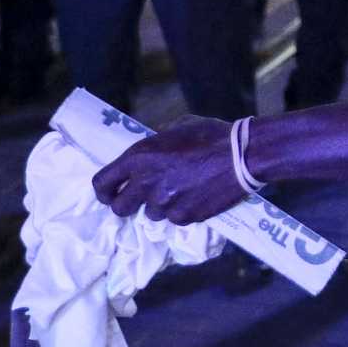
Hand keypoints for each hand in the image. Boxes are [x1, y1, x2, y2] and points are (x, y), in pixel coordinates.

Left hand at [93, 117, 244, 224]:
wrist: (245, 155)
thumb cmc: (213, 135)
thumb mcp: (178, 128)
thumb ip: (157, 142)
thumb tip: (151, 152)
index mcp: (139, 157)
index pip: (102, 183)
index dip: (104, 192)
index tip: (111, 194)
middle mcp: (146, 183)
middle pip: (120, 208)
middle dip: (128, 204)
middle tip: (142, 198)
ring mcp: (166, 203)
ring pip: (151, 214)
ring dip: (161, 206)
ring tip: (181, 192)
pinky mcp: (185, 216)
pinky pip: (175, 219)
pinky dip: (182, 211)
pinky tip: (197, 197)